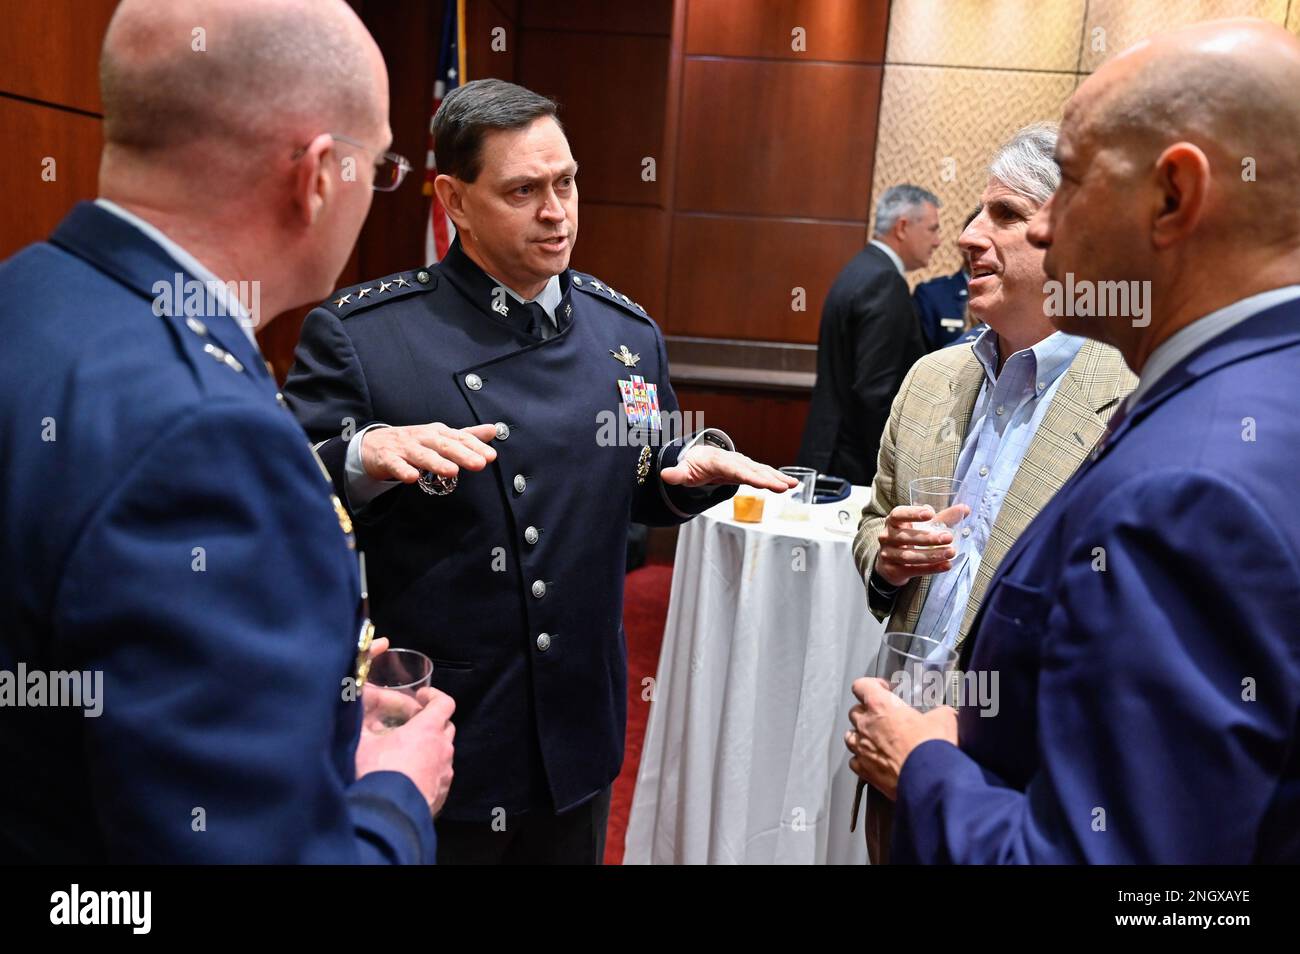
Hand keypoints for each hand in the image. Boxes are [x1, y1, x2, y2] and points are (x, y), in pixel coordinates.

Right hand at [355, 685, 455, 815]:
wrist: (388, 816)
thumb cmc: (377, 773)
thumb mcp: (362, 744)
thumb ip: (362, 723)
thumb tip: (355, 708)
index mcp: (428, 729)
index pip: (444, 702)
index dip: (434, 696)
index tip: (420, 698)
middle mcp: (443, 748)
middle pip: (446, 726)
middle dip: (432, 722)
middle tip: (412, 726)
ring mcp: (445, 772)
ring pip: (444, 752)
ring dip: (431, 748)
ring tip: (409, 754)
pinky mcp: (443, 793)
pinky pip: (440, 775)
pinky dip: (430, 770)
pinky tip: (412, 777)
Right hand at [360, 422, 497, 483]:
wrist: (373, 443)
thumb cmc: (414, 442)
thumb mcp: (441, 437)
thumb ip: (467, 435)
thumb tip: (494, 429)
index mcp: (438, 432)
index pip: (459, 438)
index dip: (475, 446)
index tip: (491, 457)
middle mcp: (423, 437)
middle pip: (444, 445)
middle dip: (462, 454)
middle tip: (479, 464)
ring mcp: (404, 447)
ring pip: (421, 455)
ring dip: (436, 462)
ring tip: (452, 471)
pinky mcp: (387, 458)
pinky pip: (395, 464)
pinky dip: (403, 470)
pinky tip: (412, 478)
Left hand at [659, 444, 797, 491]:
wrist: (697, 456)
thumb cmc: (691, 464)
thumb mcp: (681, 471)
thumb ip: (676, 474)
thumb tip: (665, 475)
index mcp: (718, 461)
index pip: (735, 470)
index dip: (749, 476)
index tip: (762, 483)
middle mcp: (733, 460)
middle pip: (753, 470)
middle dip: (769, 478)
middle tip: (784, 487)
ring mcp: (742, 464)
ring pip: (761, 470)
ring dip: (777, 478)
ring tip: (793, 485)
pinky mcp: (747, 469)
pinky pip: (763, 473)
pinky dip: (776, 478)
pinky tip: (790, 485)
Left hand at [844, 677, 957, 799]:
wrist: (930, 781)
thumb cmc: (933, 748)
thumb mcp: (945, 718)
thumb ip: (938, 712)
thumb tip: (942, 715)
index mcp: (881, 705)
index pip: (861, 685)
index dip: (872, 685)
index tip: (884, 689)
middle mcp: (866, 725)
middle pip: (855, 711)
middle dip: (868, 712)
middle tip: (885, 717)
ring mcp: (862, 749)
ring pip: (850, 736)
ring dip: (861, 735)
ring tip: (877, 739)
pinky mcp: (864, 772)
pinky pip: (855, 761)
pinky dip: (862, 760)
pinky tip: (875, 761)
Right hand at [873, 503, 969, 587]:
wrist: (890, 564)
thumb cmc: (909, 538)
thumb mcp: (922, 526)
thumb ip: (942, 518)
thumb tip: (964, 509)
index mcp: (893, 522)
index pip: (898, 514)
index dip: (913, 513)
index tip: (931, 513)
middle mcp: (886, 537)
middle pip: (906, 536)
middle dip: (929, 538)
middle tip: (949, 537)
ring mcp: (888, 555)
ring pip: (909, 555)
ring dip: (932, 555)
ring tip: (950, 552)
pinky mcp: (893, 571)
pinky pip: (914, 570)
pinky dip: (931, 568)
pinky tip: (946, 565)